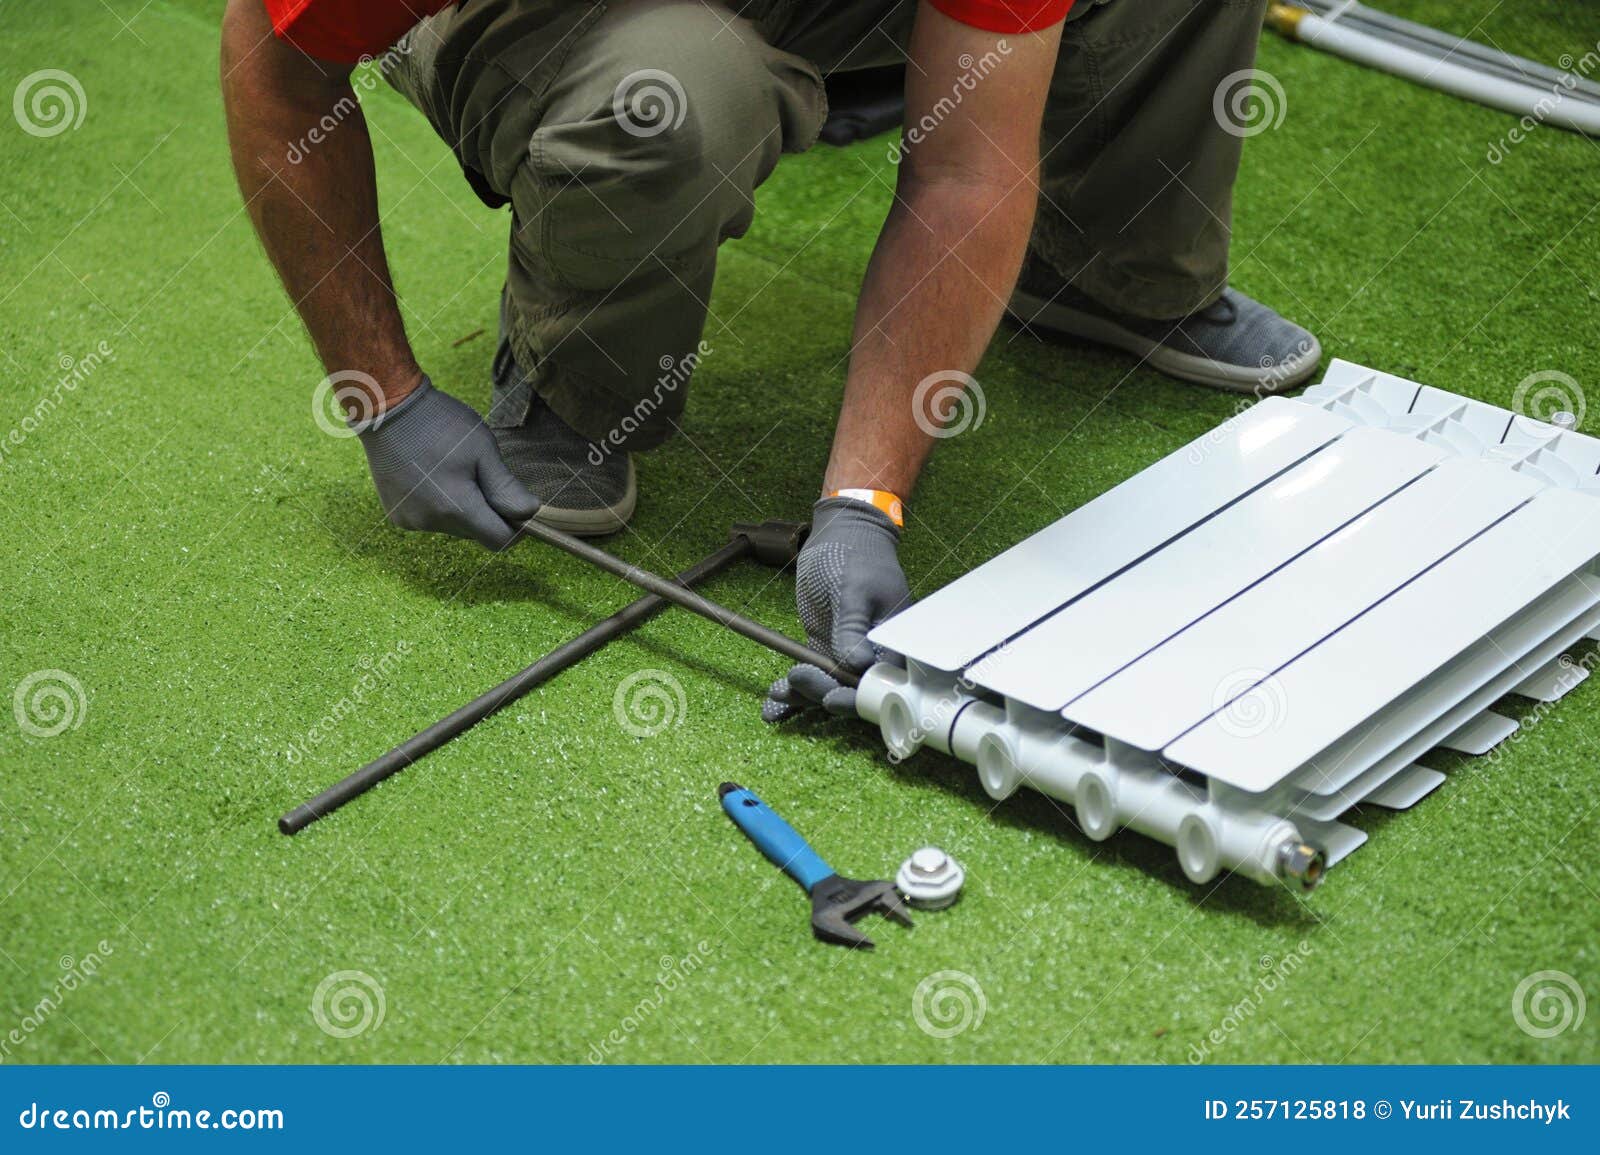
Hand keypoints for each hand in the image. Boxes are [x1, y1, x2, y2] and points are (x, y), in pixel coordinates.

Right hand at [354, 377, 541, 550]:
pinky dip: (438, 505)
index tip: (520, 509)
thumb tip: (531, 513)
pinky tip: (431, 476)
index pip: (499, 541)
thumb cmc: (441, 425)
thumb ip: (507, 488)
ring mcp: (411, 521)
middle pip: (476, 532)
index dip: (516, 529)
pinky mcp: (397, 515)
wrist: (387, 409)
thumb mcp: (483, 450)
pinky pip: (430, 520)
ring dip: (462, 508)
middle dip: (487, 512)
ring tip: (452, 470)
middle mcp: (431, 523)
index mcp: (457, 508)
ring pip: (454, 526)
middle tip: (482, 475)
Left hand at [763, 497, 910, 721]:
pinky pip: (815, 672)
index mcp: (893, 642)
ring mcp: (849, 651)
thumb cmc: (856, 555)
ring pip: (830, 685)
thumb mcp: (852, 591)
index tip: (831, 698)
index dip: (857, 697)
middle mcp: (874, 652)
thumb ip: (854, 630)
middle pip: (853, 691)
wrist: (841, 533)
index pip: (881, 684)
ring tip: (777, 695)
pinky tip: (774, 698)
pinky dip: (796, 686)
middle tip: (794, 684)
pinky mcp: (828, 645)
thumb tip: (857, 667)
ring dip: (804, 695)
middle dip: (823, 695)